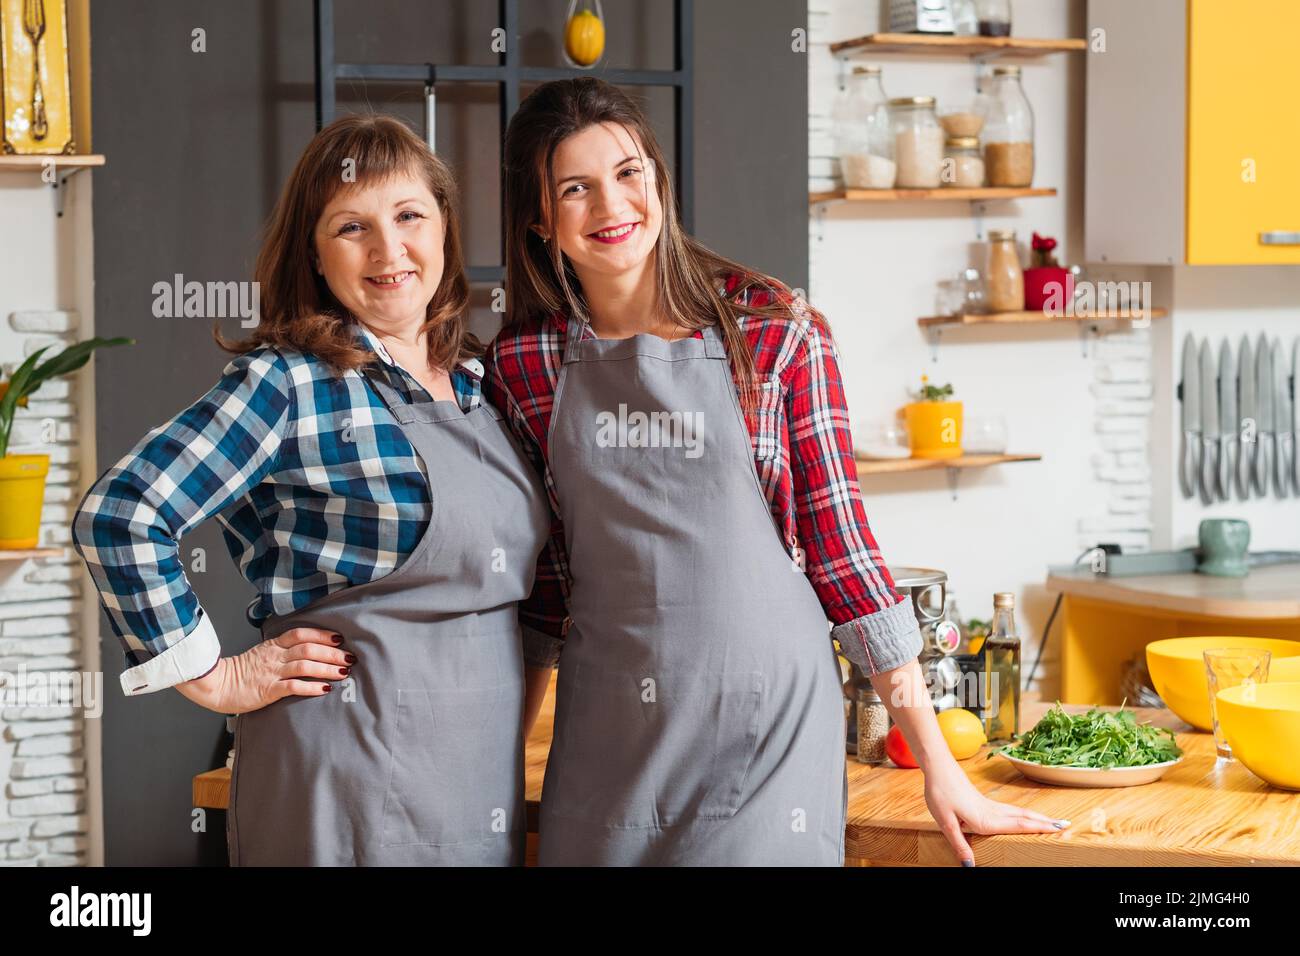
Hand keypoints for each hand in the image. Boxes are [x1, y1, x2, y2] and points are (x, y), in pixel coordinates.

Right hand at [175, 627, 353, 713]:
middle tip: (350, 657)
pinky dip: (311, 687)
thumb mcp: (262, 654)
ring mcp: (271, 673)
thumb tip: (308, 650)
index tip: (339, 639)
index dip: (322, 635)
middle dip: (332, 653)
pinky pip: (293, 686)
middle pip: (308, 649)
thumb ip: (282, 650)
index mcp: (273, 646)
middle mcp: (275, 656)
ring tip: (343, 672)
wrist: (216, 685)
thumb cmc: (241, 672)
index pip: (301, 634)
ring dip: (326, 668)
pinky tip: (325, 689)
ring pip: (304, 666)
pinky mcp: (268, 690)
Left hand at [922, 757, 1069, 865]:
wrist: (938, 768)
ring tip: (1053, 822)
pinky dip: (1024, 815)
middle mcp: (992, 812)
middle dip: (1046, 823)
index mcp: (986, 819)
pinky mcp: (985, 802)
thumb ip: (960, 844)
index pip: (1019, 826)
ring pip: (1019, 813)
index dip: (1039, 828)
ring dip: (1037, 818)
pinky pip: (1011, 810)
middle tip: (1067, 825)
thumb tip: (970, 866)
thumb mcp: (945, 822)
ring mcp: (990, 805)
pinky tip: (1025, 817)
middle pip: (1024, 818)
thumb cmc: (940, 793)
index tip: (1060, 829)